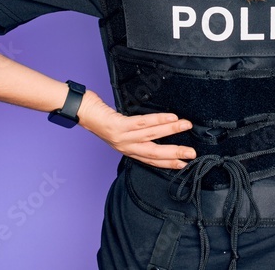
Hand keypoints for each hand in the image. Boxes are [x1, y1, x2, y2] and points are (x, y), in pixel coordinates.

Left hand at [76, 89, 196, 168]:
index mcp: (127, 149)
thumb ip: (135, 132)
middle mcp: (125, 146)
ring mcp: (122, 137)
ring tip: (187, 126)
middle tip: (192, 153)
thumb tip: (156, 127)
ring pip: (151, 137)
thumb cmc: (100, 117)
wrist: (81, 111)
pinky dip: (159, 121)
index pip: (151, 160)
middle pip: (154, 153)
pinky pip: (142, 123)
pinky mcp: (118, 126)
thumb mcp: (119, 130)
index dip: (168, 163)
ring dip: (172, 132)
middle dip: (175, 153)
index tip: (184, 164)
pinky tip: (171, 117)